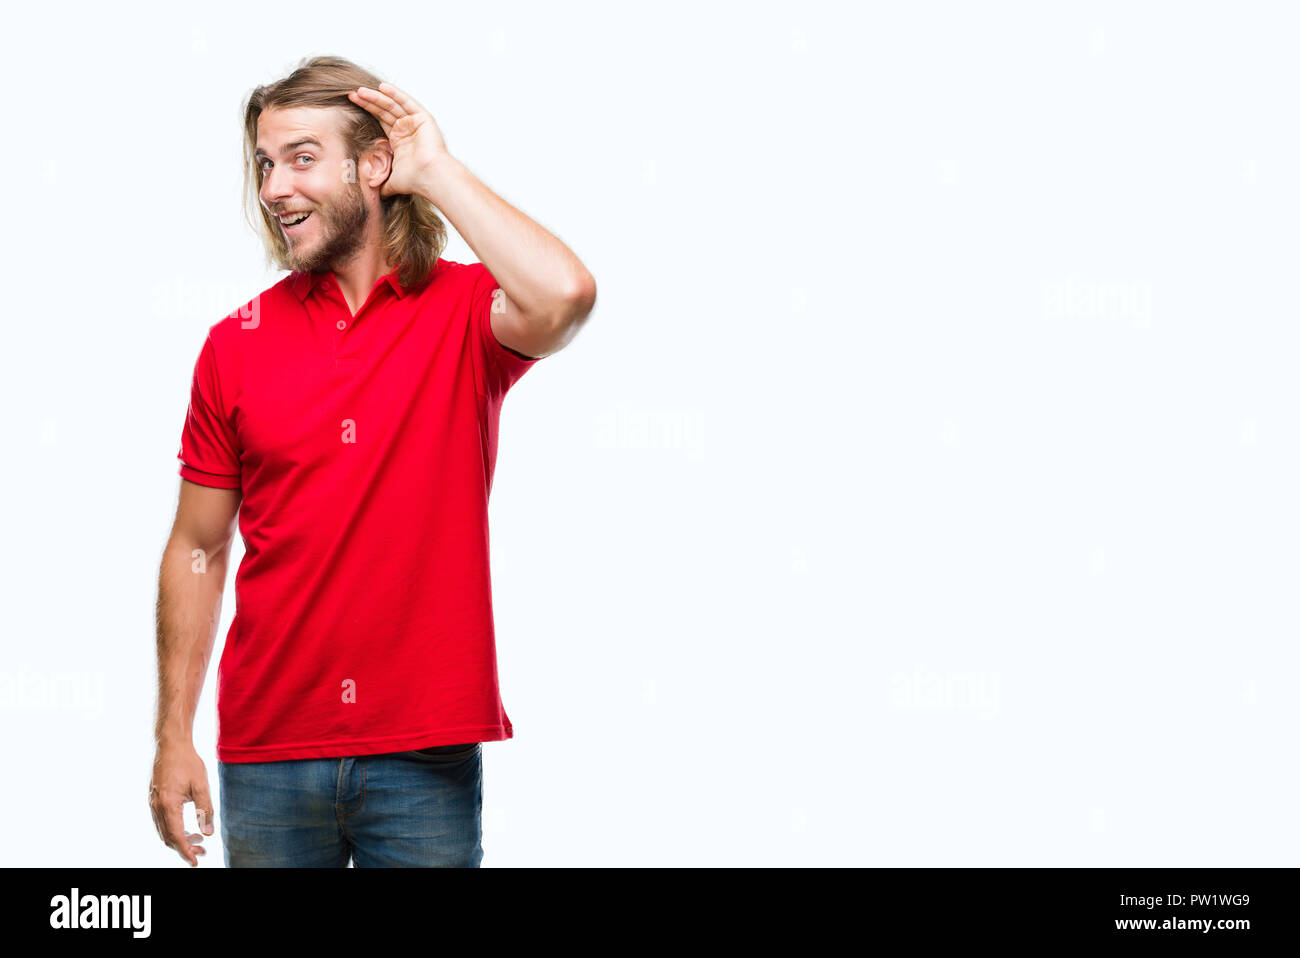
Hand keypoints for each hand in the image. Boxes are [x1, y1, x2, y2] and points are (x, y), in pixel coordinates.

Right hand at [149, 742, 213, 865]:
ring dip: (178, 839)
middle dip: (184, 848)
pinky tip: (186, 827)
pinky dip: (172, 829)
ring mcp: (152, 802)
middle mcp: (156, 806)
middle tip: (202, 850)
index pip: (177, 836)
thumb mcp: (201, 785)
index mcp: (168, 804)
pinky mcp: (153, 798)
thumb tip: (208, 833)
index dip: (186, 851)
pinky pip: (160, 821)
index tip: (196, 861)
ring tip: (197, 840)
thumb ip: (205, 810)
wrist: (170, 744)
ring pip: (163, 831)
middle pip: (168, 837)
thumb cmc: (187, 762)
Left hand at [348, 81, 450, 198]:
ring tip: (359, 90)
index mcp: (401, 141)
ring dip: (376, 97)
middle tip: (352, 94)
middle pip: (384, 110)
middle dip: (368, 102)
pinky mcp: (423, 118)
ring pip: (393, 105)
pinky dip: (395, 94)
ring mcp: (416, 123)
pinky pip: (407, 102)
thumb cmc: (415, 180)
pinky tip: (382, 87)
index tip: (352, 105)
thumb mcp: (391, 182)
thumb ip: (382, 183)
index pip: (381, 120)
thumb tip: (372, 192)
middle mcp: (408, 130)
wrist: (429, 177)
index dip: (368, 111)